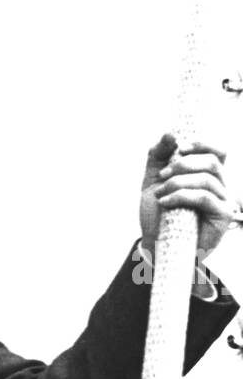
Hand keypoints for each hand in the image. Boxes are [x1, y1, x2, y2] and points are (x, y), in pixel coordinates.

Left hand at [139, 131, 241, 257]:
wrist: (155, 244)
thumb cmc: (159, 214)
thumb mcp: (153, 180)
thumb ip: (159, 156)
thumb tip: (171, 133)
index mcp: (208, 175)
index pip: (218, 151)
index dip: (202, 144)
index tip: (179, 147)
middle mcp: (221, 186)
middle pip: (212, 162)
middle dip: (183, 165)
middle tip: (163, 176)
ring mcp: (224, 201)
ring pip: (207, 179)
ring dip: (178, 183)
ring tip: (160, 194)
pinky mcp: (223, 216)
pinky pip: (204, 197)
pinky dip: (181, 196)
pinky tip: (165, 203)